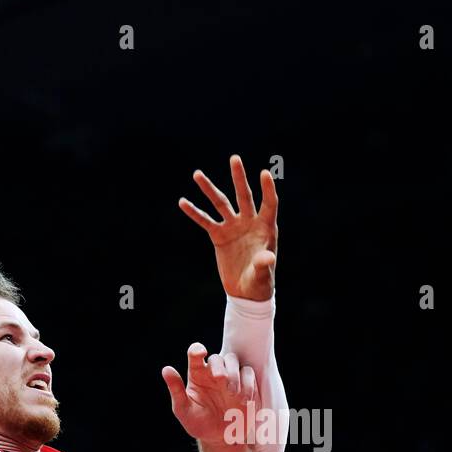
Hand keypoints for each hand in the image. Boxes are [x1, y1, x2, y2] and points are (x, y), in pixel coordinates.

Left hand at [162, 343, 257, 445]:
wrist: (222, 440)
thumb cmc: (200, 424)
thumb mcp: (184, 410)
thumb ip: (176, 390)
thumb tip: (166, 369)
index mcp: (197, 374)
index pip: (195, 355)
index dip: (197, 350)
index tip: (200, 353)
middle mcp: (214, 372)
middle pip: (217, 357)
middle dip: (219, 366)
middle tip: (220, 379)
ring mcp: (232, 377)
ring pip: (234, 361)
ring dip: (234, 373)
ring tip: (232, 392)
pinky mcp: (247, 384)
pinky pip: (249, 374)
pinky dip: (247, 383)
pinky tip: (243, 399)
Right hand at [179, 155, 277, 301]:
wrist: (245, 292)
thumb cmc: (259, 283)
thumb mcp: (262, 276)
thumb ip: (264, 265)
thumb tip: (267, 258)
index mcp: (266, 229)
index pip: (268, 204)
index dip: (267, 190)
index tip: (264, 173)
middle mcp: (249, 223)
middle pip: (244, 196)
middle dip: (238, 178)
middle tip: (234, 158)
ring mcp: (233, 227)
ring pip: (220, 204)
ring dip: (209, 189)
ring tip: (197, 174)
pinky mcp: (219, 236)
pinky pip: (205, 221)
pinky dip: (195, 212)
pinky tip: (183, 202)